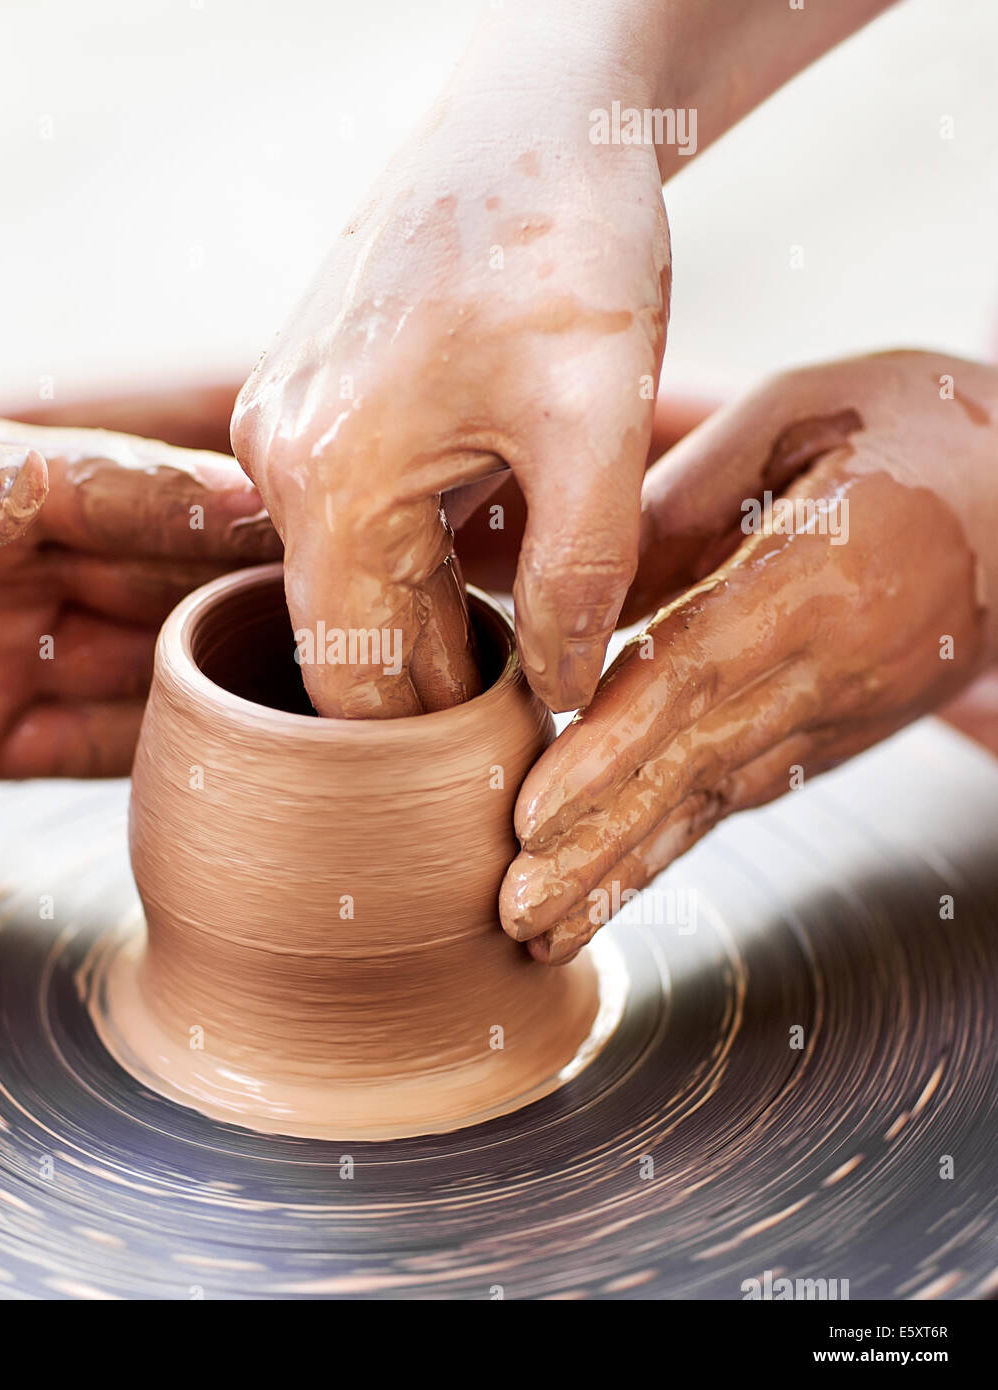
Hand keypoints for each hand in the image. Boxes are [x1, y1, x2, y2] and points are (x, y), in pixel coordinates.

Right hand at [232, 18, 670, 716]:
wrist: (535, 111)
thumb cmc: (566, 242)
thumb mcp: (597, 421)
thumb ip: (578, 575)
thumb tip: (562, 695)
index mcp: (329, 480)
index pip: (352, 679)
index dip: (424, 742)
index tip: (500, 770)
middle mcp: (281, 460)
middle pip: (347, 636)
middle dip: (433, 686)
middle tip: (522, 729)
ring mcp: (285, 426)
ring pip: (352, 580)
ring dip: (429, 621)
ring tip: (519, 650)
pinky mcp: (313, 403)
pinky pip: (355, 521)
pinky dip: (416, 560)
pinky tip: (485, 563)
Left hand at [501, 352, 997, 962]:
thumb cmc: (917, 429)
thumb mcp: (799, 418)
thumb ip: (685, 498)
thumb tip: (581, 588)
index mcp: (820, 580)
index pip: (691, 682)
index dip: (609, 754)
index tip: (532, 817)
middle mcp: (832, 670)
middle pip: (691, 770)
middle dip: (597, 850)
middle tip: (514, 916)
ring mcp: (839, 715)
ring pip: (712, 804)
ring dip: (622, 874)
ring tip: (542, 935)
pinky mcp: (836, 733)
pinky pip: (740, 797)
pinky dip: (669, 849)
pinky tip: (610, 890)